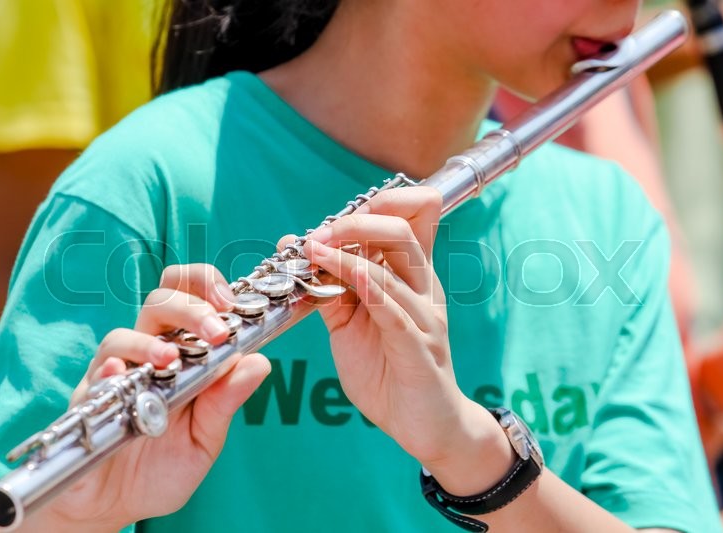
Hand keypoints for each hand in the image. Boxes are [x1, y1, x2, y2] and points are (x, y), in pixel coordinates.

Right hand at [20, 264, 269, 531]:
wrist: (111, 506)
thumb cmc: (160, 469)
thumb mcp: (204, 439)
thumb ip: (225, 402)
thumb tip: (260, 362)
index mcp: (184, 355)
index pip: (193, 299)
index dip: (209, 286)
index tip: (232, 300)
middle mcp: (149, 354)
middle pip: (162, 302)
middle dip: (191, 308)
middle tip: (216, 332)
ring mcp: (117, 373)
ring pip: (126, 332)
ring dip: (150, 342)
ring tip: (170, 361)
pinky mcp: (88, 397)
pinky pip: (96, 373)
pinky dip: (111, 369)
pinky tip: (122, 376)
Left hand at [300, 187, 504, 477]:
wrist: (423, 425)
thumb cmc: (389, 370)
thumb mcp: (351, 322)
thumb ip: (330, 287)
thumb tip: (298, 247)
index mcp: (412, 276)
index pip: (412, 215)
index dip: (375, 203)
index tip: (330, 222)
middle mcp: (423, 288)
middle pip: (403, 227)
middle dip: (354, 220)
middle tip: (315, 237)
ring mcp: (425, 316)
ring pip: (397, 261)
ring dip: (348, 250)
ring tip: (311, 250)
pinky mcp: (419, 349)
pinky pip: (395, 310)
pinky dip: (369, 287)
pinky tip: (345, 277)